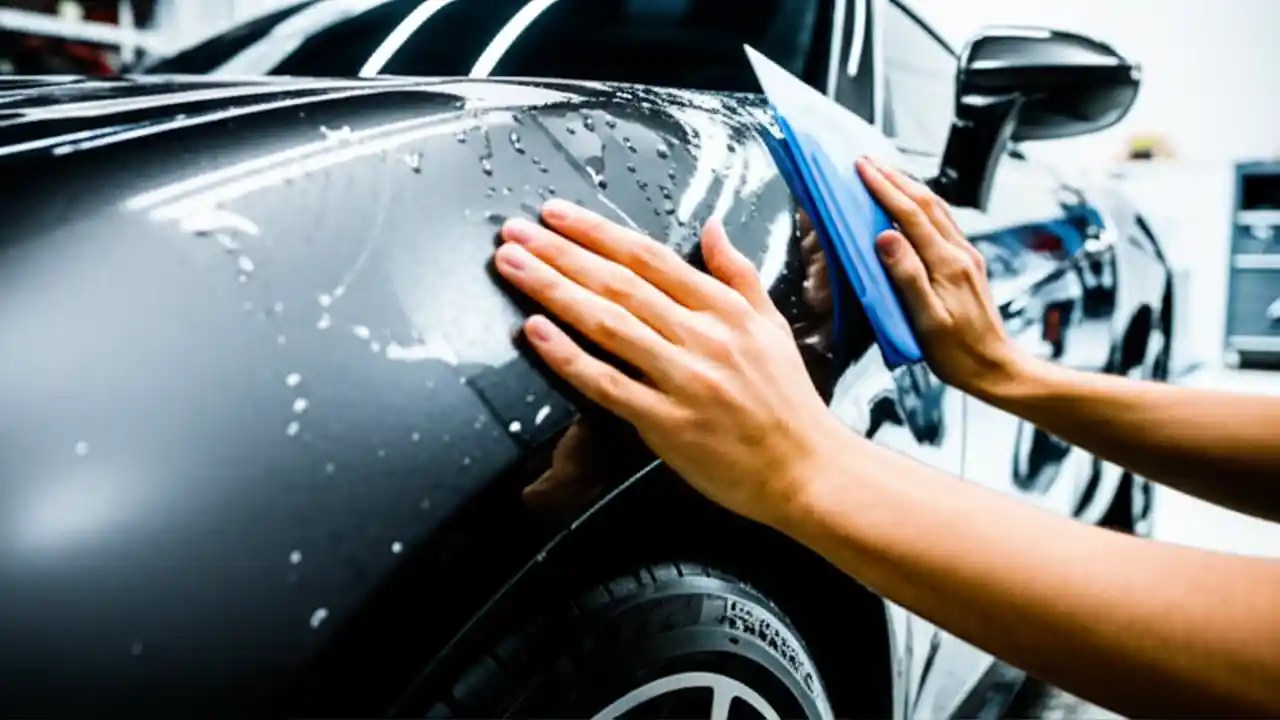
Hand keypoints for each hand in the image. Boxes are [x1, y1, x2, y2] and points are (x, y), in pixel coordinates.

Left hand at [494, 200, 852, 529]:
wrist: (806, 470)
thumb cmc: (786, 402)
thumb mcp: (772, 325)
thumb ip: (737, 274)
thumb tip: (712, 227)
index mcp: (725, 310)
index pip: (650, 258)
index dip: (598, 232)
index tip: (557, 214)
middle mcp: (702, 337)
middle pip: (619, 284)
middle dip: (561, 253)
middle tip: (514, 231)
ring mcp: (683, 380)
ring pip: (608, 324)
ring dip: (554, 290)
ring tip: (513, 267)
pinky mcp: (667, 424)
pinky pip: (608, 384)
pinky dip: (569, 357)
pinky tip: (536, 332)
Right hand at [856, 157, 1022, 396]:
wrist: (994, 368)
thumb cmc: (957, 353)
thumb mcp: (925, 319)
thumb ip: (906, 275)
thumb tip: (885, 237)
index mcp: (948, 263)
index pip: (912, 214)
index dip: (885, 188)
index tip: (862, 169)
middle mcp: (960, 253)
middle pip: (927, 202)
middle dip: (895, 178)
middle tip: (868, 162)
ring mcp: (966, 257)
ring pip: (937, 210)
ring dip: (909, 188)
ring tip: (885, 174)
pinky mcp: (967, 266)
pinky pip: (942, 224)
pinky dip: (921, 207)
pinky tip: (911, 208)